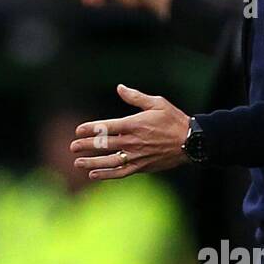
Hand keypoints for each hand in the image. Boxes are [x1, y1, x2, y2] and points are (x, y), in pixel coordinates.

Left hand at [71, 84, 190, 178]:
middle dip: (86, 146)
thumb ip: (135, 97)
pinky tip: (94, 175)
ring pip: (109, 161)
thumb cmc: (174, 120)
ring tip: (78, 163)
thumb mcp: (156, 102)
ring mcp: (137, 156)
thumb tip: (119, 88)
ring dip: (92, 162)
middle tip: (72, 147)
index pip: (106, 127)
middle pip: (104, 144)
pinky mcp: (142, 167)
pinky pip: (121, 173)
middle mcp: (133, 141)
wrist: (191, 141)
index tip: (78, 131)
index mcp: (134, 124)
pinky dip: (106, 175)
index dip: (90, 129)